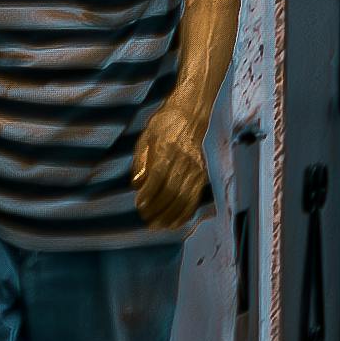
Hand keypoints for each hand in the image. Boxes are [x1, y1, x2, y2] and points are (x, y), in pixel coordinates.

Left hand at [130, 94, 208, 229]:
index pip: (158, 176)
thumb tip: (136, 184)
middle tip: (145, 218)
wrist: (191, 115)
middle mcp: (184, 160)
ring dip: (169, 215)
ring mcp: (196, 168)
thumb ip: (140, 161)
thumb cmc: (164, 126)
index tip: (139, 205)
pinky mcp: (202, 175)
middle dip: (157, 209)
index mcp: (167, 148)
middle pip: (171, 191)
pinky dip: (185, 214)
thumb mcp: (146, 137)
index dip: (148, 194)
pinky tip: (174, 223)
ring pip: (184, 198)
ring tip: (157, 225)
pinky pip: (195, 199)